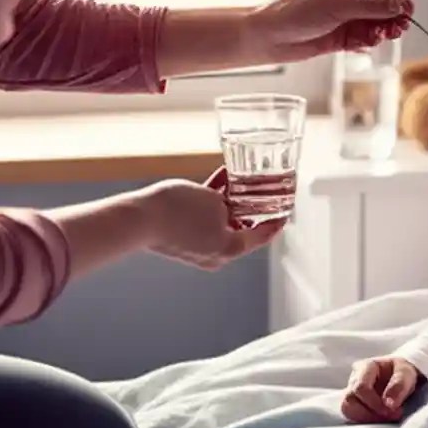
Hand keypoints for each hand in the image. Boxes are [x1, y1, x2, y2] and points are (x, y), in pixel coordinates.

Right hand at [137, 168, 284, 269]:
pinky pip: (204, 214)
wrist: (141, 217)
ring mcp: (198, 243)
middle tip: (266, 188)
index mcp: (230, 249)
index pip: (262, 234)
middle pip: (243, 226)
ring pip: (222, 218)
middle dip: (252, 205)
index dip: (276, 219)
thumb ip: (231, 205)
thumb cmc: (181, 213)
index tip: (286, 209)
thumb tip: (231, 204)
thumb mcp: (216, 204)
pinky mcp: (182, 232)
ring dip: (232, 198)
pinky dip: (214, 198)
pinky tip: (222, 176)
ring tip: (243, 177)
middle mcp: (216, 251)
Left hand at [247, 0, 413, 62]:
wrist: (269, 38)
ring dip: (381, 31)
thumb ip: (371, 7)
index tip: (409, 11)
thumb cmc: (295, 13)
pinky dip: (369, 42)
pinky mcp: (339, 38)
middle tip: (399, 29)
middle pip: (380, 6)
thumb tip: (400, 4)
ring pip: (374, 24)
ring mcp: (343, 18)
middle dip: (391, 17)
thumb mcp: (338, 7)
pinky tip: (368, 44)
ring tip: (383, 37)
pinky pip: (363, 39)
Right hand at [340, 355, 422, 422]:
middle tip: (391, 416)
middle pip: (349, 400)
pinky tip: (380, 421)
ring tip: (386, 419)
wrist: (402, 380)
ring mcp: (351, 393)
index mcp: (365, 367)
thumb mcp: (406, 373)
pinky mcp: (353, 406)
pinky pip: (352, 417)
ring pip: (348, 410)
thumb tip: (389, 403)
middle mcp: (354, 379)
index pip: (360, 387)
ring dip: (366, 419)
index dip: (374, 402)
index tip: (391, 410)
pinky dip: (366, 422)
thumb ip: (399, 385)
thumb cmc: (402, 374)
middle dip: (370, 413)